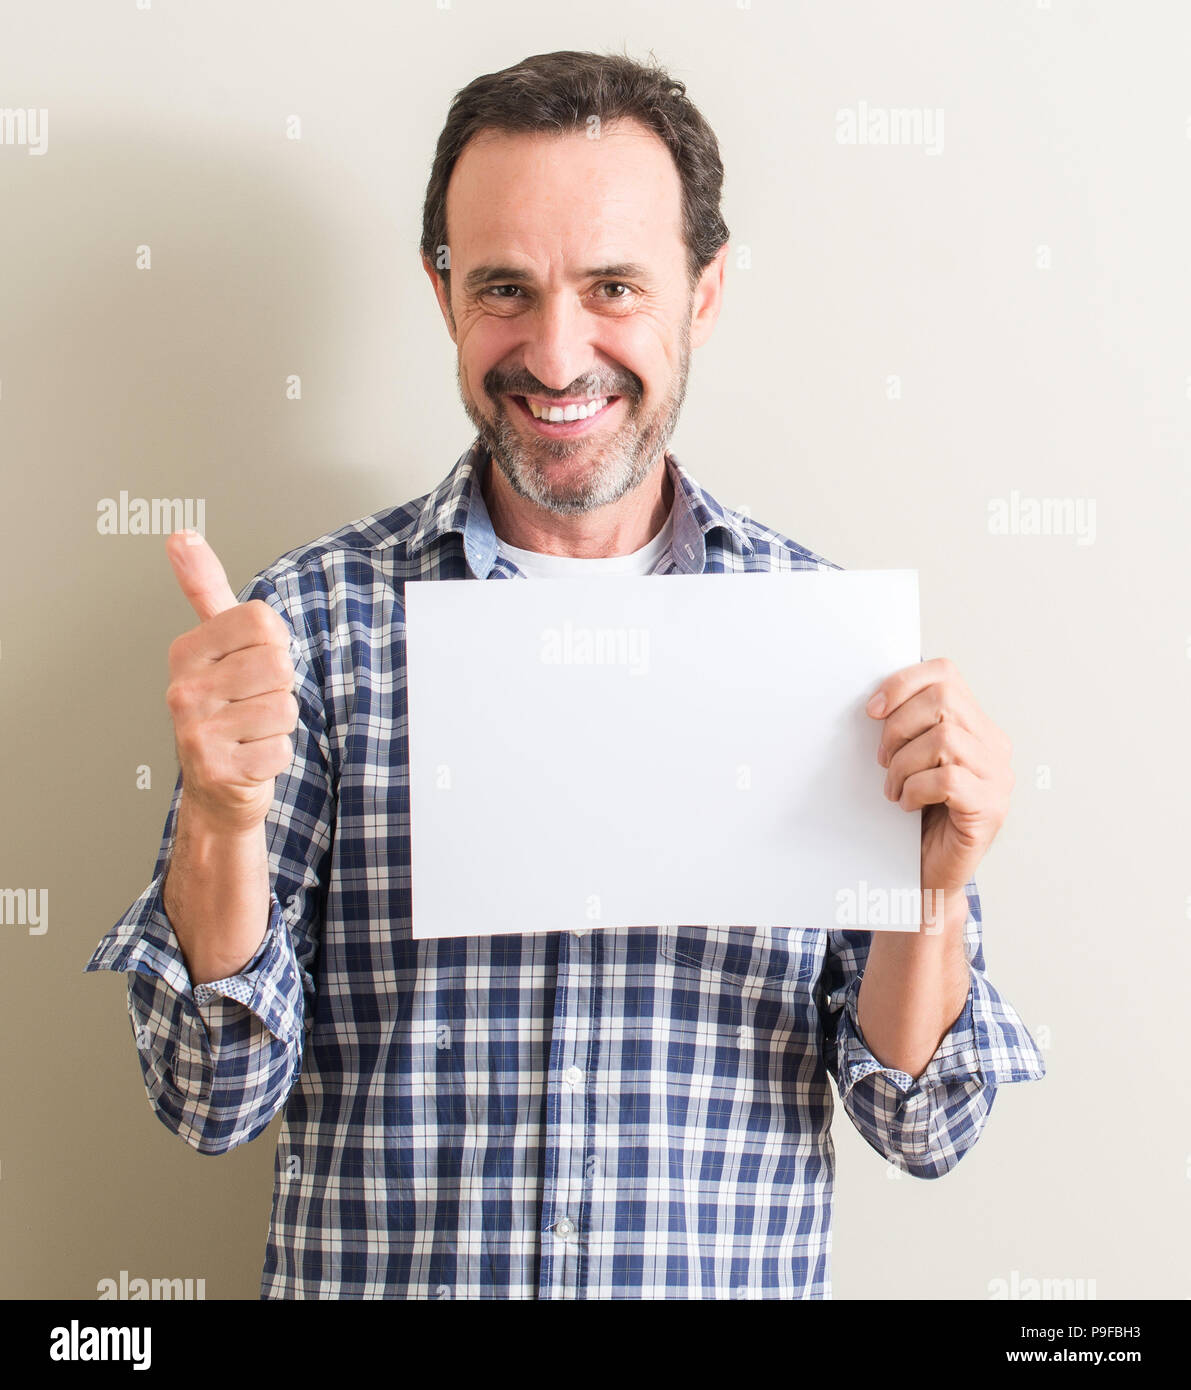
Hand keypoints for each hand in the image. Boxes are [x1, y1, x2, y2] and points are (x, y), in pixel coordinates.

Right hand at [164, 531, 297, 833]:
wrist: (216, 784)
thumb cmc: (224, 708)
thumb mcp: (214, 643)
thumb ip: (204, 588)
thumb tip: (181, 536)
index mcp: (187, 651)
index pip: (264, 621)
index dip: (273, 644)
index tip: (251, 661)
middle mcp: (184, 690)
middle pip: (278, 665)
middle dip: (279, 687)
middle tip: (253, 700)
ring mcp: (197, 732)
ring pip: (284, 708)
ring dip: (280, 723)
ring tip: (252, 728)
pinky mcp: (218, 770)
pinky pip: (281, 750)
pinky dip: (276, 756)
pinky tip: (251, 755)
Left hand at [867, 657, 1012, 899]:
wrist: (929, 874)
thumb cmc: (918, 816)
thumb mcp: (911, 760)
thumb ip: (909, 727)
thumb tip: (875, 701)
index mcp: (977, 726)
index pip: (946, 673)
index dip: (904, 683)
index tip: (873, 710)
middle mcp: (994, 746)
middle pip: (944, 699)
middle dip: (899, 727)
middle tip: (883, 760)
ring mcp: (998, 778)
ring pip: (944, 738)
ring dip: (903, 764)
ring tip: (894, 788)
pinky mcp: (990, 809)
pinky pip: (947, 779)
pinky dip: (915, 789)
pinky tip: (907, 805)